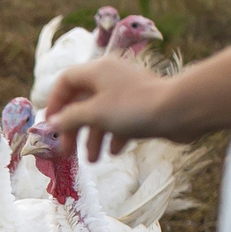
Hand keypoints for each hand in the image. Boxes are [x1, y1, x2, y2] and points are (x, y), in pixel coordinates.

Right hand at [45, 58, 174, 159]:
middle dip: (74, 128)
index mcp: (97, 71)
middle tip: (67, 151)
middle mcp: (111, 77)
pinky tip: (114, 152)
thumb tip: (53, 122)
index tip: (51, 126)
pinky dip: (114, 135)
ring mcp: (128, 91)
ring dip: (94, 137)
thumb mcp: (95, 114)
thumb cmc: (133, 108)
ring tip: (93, 160)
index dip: (55, 102)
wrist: (179, 110)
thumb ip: (71, 118)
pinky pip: (121, 119)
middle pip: (82, 101)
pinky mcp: (142, 105)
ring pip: (102, 113)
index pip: (66, 81)